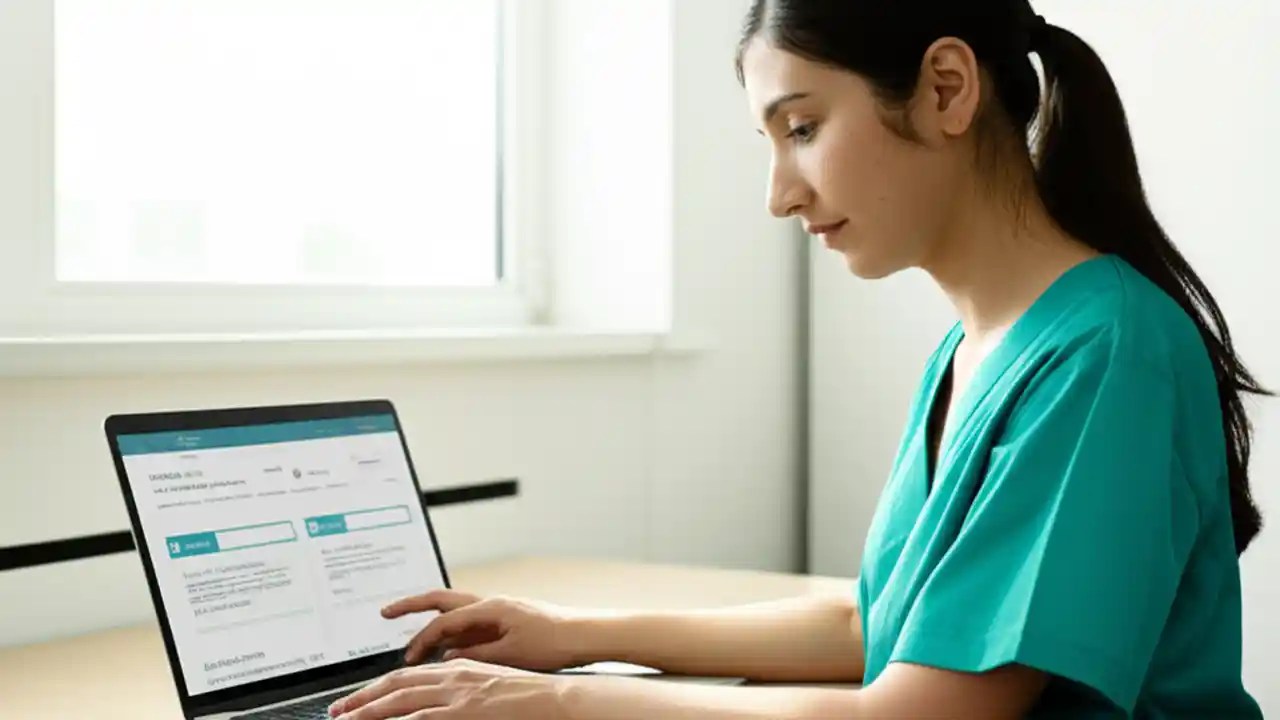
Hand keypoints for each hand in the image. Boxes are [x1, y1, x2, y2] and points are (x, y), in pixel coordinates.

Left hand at [328, 659, 565, 719]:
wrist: (554, 697)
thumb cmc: (527, 696)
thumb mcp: (487, 686)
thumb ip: (460, 690)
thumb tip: (435, 701)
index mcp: (457, 668)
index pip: (406, 676)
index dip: (377, 688)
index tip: (356, 701)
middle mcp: (452, 676)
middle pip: (396, 684)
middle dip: (362, 698)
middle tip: (337, 712)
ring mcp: (458, 693)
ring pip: (401, 699)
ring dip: (370, 711)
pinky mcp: (465, 711)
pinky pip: (423, 718)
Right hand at [386, 590, 582, 670]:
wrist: (585, 634)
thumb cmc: (555, 641)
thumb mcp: (511, 654)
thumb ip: (476, 655)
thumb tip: (448, 658)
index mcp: (490, 607)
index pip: (444, 621)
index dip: (422, 640)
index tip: (408, 658)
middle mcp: (491, 604)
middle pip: (441, 600)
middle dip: (411, 605)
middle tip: (386, 612)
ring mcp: (497, 611)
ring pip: (456, 612)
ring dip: (433, 623)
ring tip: (414, 642)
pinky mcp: (505, 621)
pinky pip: (471, 625)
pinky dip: (455, 636)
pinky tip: (448, 652)